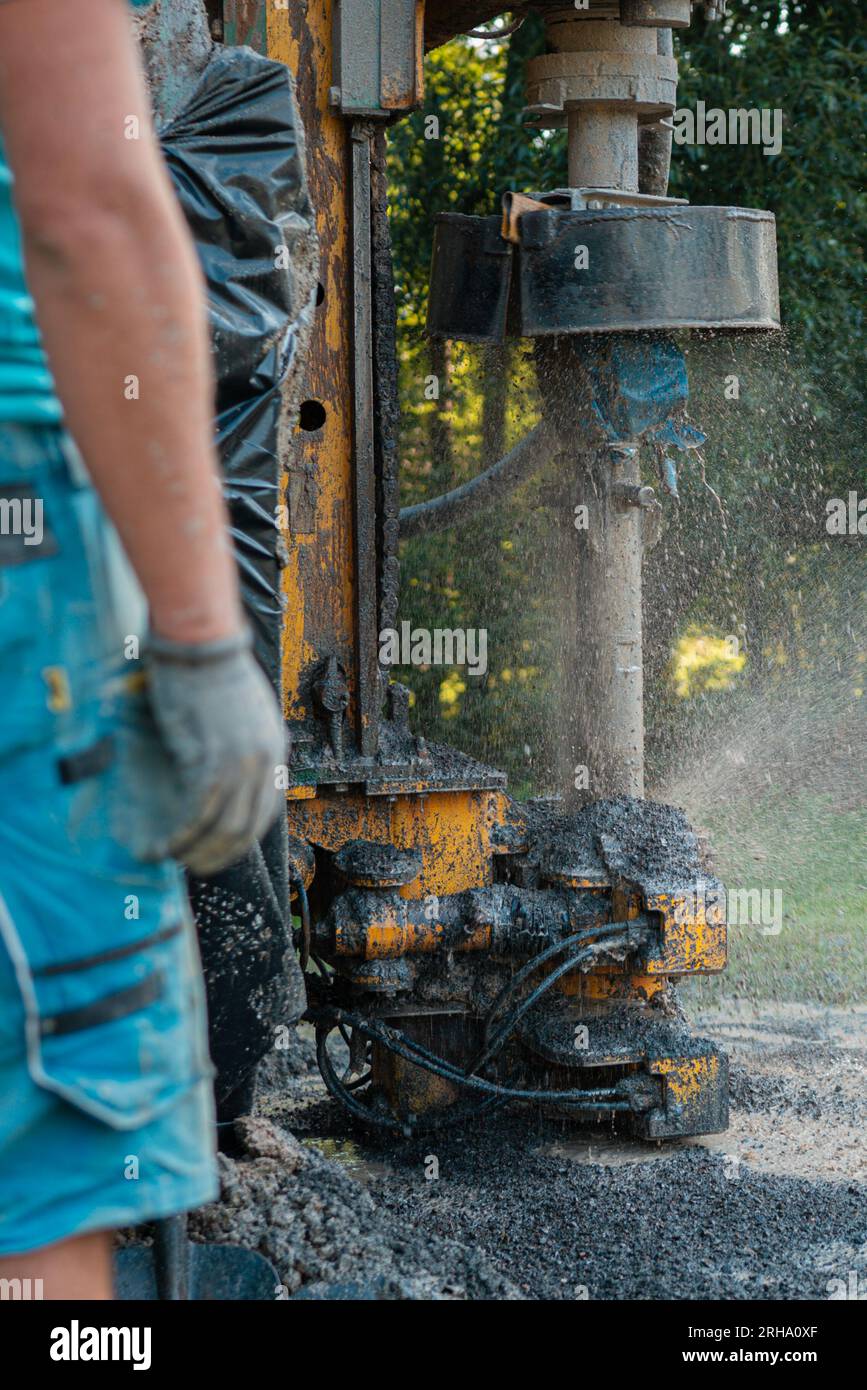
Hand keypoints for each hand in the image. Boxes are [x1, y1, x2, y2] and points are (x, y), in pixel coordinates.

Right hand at [144, 628, 285, 875]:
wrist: (200, 642)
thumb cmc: (211, 669)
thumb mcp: (241, 713)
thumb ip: (240, 744)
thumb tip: (222, 772)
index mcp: (275, 748)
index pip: (267, 809)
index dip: (242, 836)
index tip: (220, 849)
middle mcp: (265, 760)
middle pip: (248, 826)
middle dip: (222, 853)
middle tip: (198, 865)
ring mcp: (241, 761)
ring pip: (225, 826)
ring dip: (200, 850)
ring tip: (178, 859)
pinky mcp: (212, 758)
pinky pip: (201, 811)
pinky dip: (186, 833)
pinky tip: (170, 842)